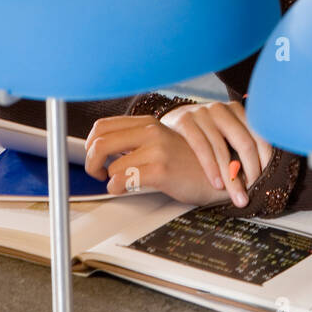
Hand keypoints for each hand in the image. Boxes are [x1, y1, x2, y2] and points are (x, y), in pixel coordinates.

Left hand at [84, 115, 232, 205]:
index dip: (90, 145)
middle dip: (90, 163)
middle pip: (99, 143)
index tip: (95, 158)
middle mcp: (151, 131)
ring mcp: (156, 149)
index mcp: (148, 123)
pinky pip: (122, 181)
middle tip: (98, 173)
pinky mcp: (161, 169)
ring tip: (119, 184)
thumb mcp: (162, 143)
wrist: (221, 173)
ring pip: (110, 166)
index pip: (102, 126)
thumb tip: (104, 149)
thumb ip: (136, 141)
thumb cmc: (190, 162)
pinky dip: (117, 189)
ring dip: (109, 180)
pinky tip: (127, 189)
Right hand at [160, 100, 272, 207]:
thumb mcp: (225, 130)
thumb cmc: (205, 132)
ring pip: (222, 149)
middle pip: (244, 142)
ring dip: (231, 177)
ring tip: (237, 196)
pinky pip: (201, 147)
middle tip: (252, 192)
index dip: (265, 159)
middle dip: (251, 171)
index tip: (266, 180)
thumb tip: (268, 168)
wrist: (172, 120)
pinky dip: (211, 168)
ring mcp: (201, 113)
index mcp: (237, 110)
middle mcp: (221, 109)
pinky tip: (217, 183)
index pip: (259, 135)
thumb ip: (242, 142)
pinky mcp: (185, 121)